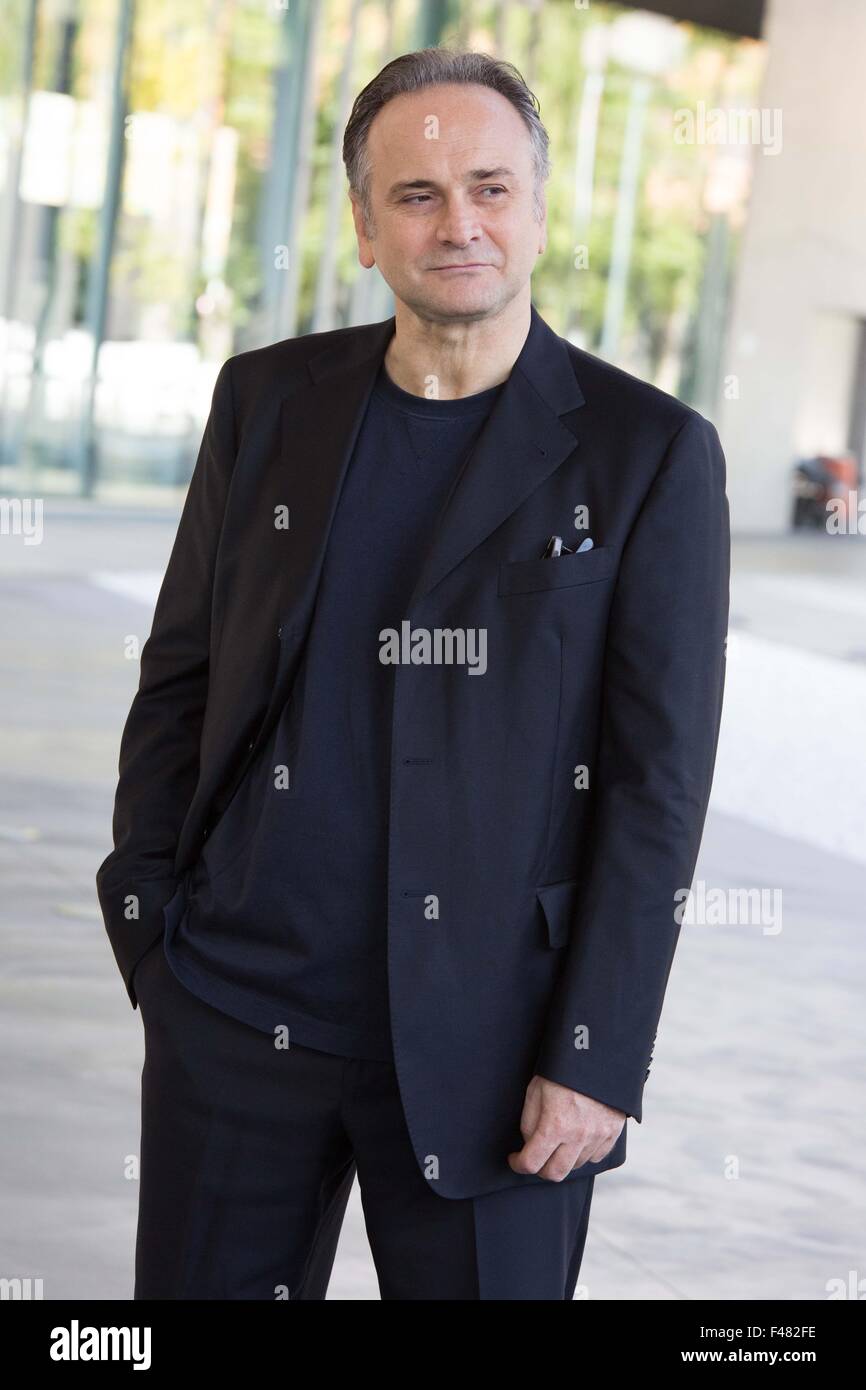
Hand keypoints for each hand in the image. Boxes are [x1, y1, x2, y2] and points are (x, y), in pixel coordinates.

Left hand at [507, 1075, 625, 1180]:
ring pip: (576, 1166)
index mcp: (555, 1125)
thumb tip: (530, 1144)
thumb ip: (529, 1122)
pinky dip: (584, 1153)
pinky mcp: (613, 1132)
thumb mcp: (535, 1091)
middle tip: (536, 1156)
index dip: (518, 1164)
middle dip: (540, 1169)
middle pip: (555, 1173)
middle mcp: (578, 1136)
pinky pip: (596, 1157)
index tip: (515, 1159)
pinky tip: (578, 1138)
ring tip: (558, 1141)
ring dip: (563, 1159)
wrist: (597, 1053)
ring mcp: (598, 1136)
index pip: (531, 1162)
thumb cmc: (561, 1070)